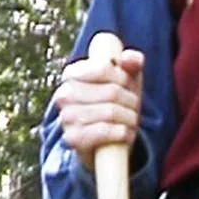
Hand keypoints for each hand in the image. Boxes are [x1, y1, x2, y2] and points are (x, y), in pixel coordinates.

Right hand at [55, 44, 143, 162]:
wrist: (102, 140)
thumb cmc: (114, 103)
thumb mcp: (124, 79)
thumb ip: (131, 62)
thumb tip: (128, 58)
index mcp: (72, 74)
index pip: (104, 68)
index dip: (123, 77)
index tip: (128, 84)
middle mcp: (64, 94)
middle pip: (111, 92)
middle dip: (131, 100)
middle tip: (134, 106)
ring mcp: (66, 117)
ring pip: (110, 112)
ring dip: (130, 118)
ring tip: (131, 120)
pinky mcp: (73, 138)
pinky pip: (104, 131)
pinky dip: (122, 133)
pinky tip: (126, 133)